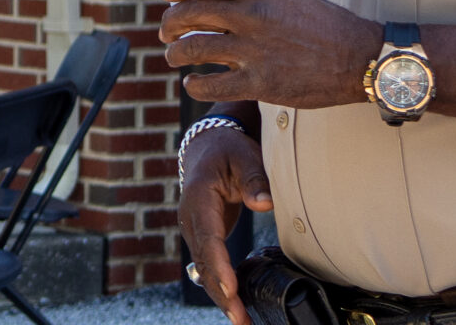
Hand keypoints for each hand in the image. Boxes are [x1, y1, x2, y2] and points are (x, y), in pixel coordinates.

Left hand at [159, 0, 378, 107]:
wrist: (358, 57)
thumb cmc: (322, 24)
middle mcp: (252, 15)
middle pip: (189, 13)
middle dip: (169, 23)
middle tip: (166, 31)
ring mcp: (254, 50)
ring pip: (193, 49)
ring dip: (175, 53)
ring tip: (174, 56)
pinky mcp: (260, 84)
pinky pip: (211, 85)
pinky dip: (194, 85)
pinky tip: (193, 83)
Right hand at [179, 125, 272, 324]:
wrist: (207, 148)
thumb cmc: (228, 151)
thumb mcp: (244, 156)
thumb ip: (255, 178)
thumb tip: (265, 203)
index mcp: (199, 197)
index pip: (208, 237)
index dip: (219, 265)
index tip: (231, 289)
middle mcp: (191, 218)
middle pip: (204, 261)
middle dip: (221, 292)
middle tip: (240, 318)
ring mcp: (194, 230)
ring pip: (204, 269)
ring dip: (221, 295)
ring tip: (241, 320)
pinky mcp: (203, 237)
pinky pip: (209, 265)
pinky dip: (220, 286)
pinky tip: (235, 305)